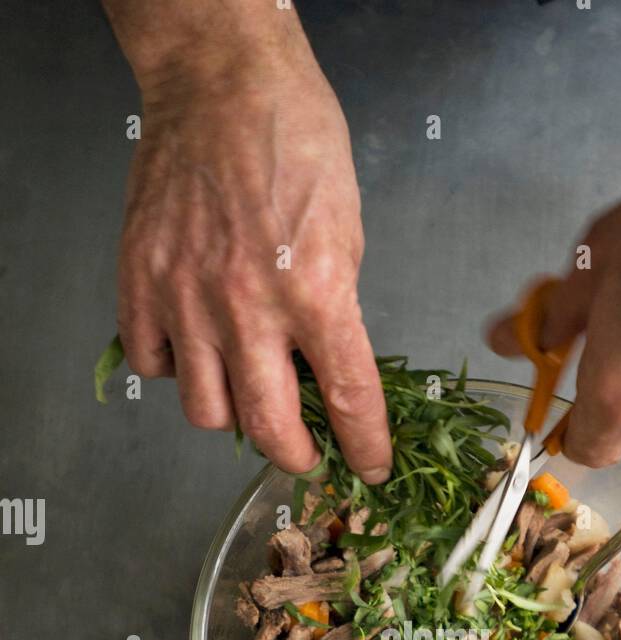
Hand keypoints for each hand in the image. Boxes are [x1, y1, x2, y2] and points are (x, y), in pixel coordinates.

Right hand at [115, 39, 390, 480]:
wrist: (220, 83)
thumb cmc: (295, 141)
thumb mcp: (347, 232)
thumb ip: (336, 309)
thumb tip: (328, 370)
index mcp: (315, 290)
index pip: (350, 398)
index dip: (365, 447)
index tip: (371, 468)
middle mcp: (248, 304)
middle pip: (271, 427)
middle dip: (297, 454)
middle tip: (306, 451)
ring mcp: (187, 297)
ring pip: (207, 411)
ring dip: (234, 418)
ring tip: (248, 395)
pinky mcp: (142, 281)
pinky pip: (153, 364)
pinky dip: (176, 371)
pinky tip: (196, 350)